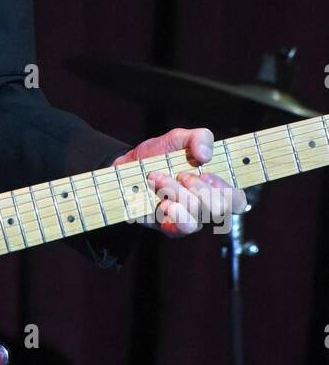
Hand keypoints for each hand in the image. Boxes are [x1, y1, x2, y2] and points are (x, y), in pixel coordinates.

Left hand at [112, 127, 246, 236]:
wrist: (126, 168)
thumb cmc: (158, 155)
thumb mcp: (178, 138)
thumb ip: (199, 137)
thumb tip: (206, 154)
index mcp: (215, 185)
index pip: (238, 199)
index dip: (227, 189)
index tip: (206, 173)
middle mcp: (206, 205)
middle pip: (222, 208)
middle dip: (200, 188)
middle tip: (181, 174)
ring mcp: (190, 218)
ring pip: (199, 214)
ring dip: (178, 193)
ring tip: (159, 179)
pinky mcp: (172, 227)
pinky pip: (184, 227)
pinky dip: (175, 211)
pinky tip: (163, 201)